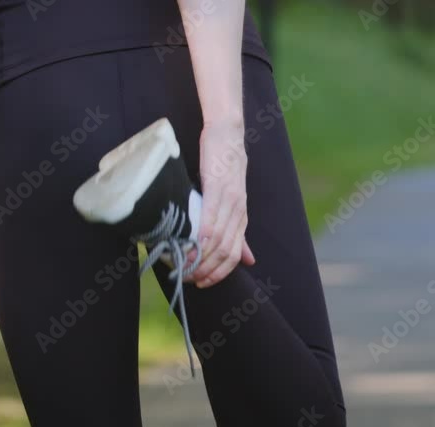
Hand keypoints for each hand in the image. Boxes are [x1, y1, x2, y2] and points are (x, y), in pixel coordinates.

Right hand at [188, 121, 255, 287]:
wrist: (226, 136)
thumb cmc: (224, 169)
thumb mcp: (233, 203)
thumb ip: (238, 232)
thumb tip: (249, 261)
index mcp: (241, 219)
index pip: (234, 255)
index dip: (219, 273)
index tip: (202, 283)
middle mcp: (238, 212)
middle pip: (226, 251)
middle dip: (208, 269)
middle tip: (189, 278)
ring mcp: (230, 200)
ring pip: (220, 237)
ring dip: (203, 255)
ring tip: (185, 265)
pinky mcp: (218, 186)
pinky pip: (213, 213)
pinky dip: (205, 231)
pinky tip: (195, 242)